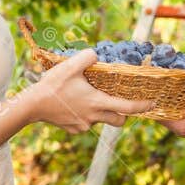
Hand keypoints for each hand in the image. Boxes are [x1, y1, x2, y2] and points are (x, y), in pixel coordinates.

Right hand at [27, 51, 156, 131]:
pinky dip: (84, 115)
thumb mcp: (70, 65)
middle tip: (119, 102)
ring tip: (87, 98)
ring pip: (101, 121)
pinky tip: (72, 105)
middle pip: (118, 120)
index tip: (152, 103)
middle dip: (123, 113)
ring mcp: (83, 126)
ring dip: (101, 112)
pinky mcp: (74, 130)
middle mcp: (93, 117)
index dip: (142, 106)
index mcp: (97, 102)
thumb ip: (88, 57)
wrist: (32, 106)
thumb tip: (96, 54)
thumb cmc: (52, 85)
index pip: (127, 107)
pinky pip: (85, 123)